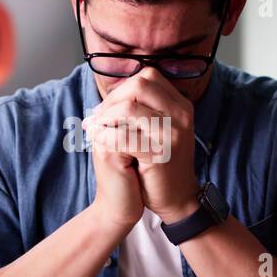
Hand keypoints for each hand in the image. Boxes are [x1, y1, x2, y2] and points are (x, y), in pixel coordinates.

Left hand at [85, 68, 198, 222]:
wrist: (177, 198)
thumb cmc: (161, 164)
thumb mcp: (159, 130)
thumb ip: (142, 109)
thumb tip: (109, 95)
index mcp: (181, 105)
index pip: (147, 77)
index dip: (121, 88)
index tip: (107, 108)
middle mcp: (181, 114)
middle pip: (138, 86)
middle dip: (111, 100)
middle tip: (97, 117)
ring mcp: (173, 134)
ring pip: (129, 108)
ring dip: (105, 117)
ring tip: (95, 129)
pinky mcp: (160, 154)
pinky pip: (124, 137)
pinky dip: (105, 136)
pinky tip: (98, 142)